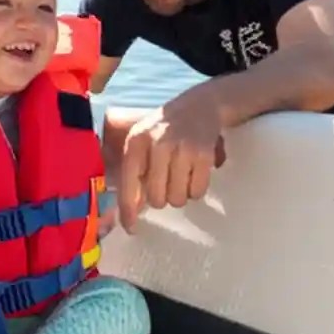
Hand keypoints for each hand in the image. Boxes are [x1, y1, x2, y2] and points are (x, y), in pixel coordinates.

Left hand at [118, 92, 226, 229]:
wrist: (201, 105)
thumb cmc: (166, 130)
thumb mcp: (143, 141)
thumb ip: (134, 172)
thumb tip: (129, 212)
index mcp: (137, 142)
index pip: (128, 183)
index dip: (128, 210)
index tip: (131, 228)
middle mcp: (158, 144)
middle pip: (157, 198)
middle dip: (161, 198)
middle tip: (166, 184)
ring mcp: (183, 148)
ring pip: (178, 198)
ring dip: (180, 194)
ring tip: (181, 176)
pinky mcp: (204, 154)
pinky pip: (198, 191)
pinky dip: (196, 190)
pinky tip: (194, 174)